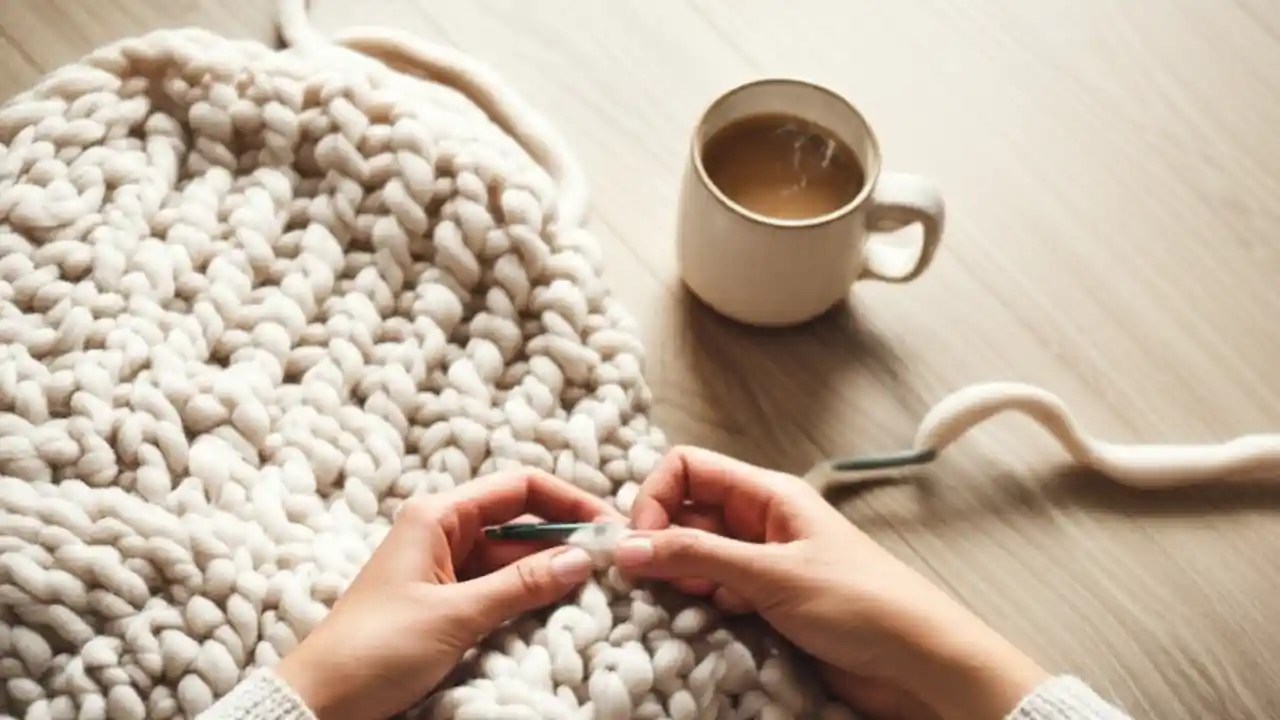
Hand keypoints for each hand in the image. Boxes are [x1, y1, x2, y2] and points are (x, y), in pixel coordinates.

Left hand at [276, 470, 617, 719]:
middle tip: (612, 564)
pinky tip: (557, 609)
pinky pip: (498, 589)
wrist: (320, 701)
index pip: (519, 488)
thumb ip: (522, 585)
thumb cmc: (375, 649)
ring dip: (549, 571)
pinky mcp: (445, 603)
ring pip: (513, 558)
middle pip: (521, 523)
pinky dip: (528, 596)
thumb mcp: (455, 616)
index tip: (608, 526)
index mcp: (436, 516)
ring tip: (593, 589)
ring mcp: (444, 569)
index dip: (568, 501)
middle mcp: (442, 533)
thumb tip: (582, 558)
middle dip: (565, 539)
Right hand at [615, 447, 1048, 719]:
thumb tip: (624, 545)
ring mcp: (761, 563)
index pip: (687, 469)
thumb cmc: (861, 604)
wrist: (918, 662)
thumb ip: (696, 556)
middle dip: (658, 543)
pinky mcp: (765, 603)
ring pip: (694, 557)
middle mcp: (759, 522)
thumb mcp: (771, 574)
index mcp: (767, 494)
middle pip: (685, 513)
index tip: (637, 543)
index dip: (654, 498)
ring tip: (683, 607)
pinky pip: (713, 594)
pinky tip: (707, 625)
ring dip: (678, 579)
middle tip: (645, 581)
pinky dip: (699, 607)